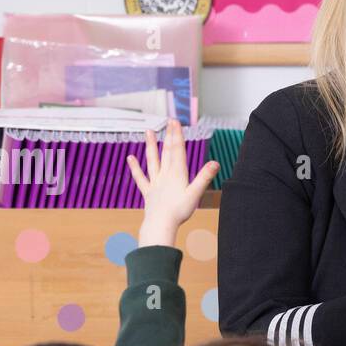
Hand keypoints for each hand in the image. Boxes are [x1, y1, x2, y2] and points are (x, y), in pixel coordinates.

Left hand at [127, 120, 219, 247]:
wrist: (160, 224)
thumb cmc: (179, 211)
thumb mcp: (195, 194)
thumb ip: (204, 177)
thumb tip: (215, 163)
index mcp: (177, 174)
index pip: (177, 150)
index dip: (177, 135)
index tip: (175, 121)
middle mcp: (165, 175)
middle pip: (167, 152)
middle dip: (169, 136)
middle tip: (169, 122)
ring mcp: (155, 183)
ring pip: (152, 160)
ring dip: (150, 146)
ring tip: (148, 132)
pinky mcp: (149, 192)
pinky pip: (141, 178)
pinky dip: (135, 168)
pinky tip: (130, 158)